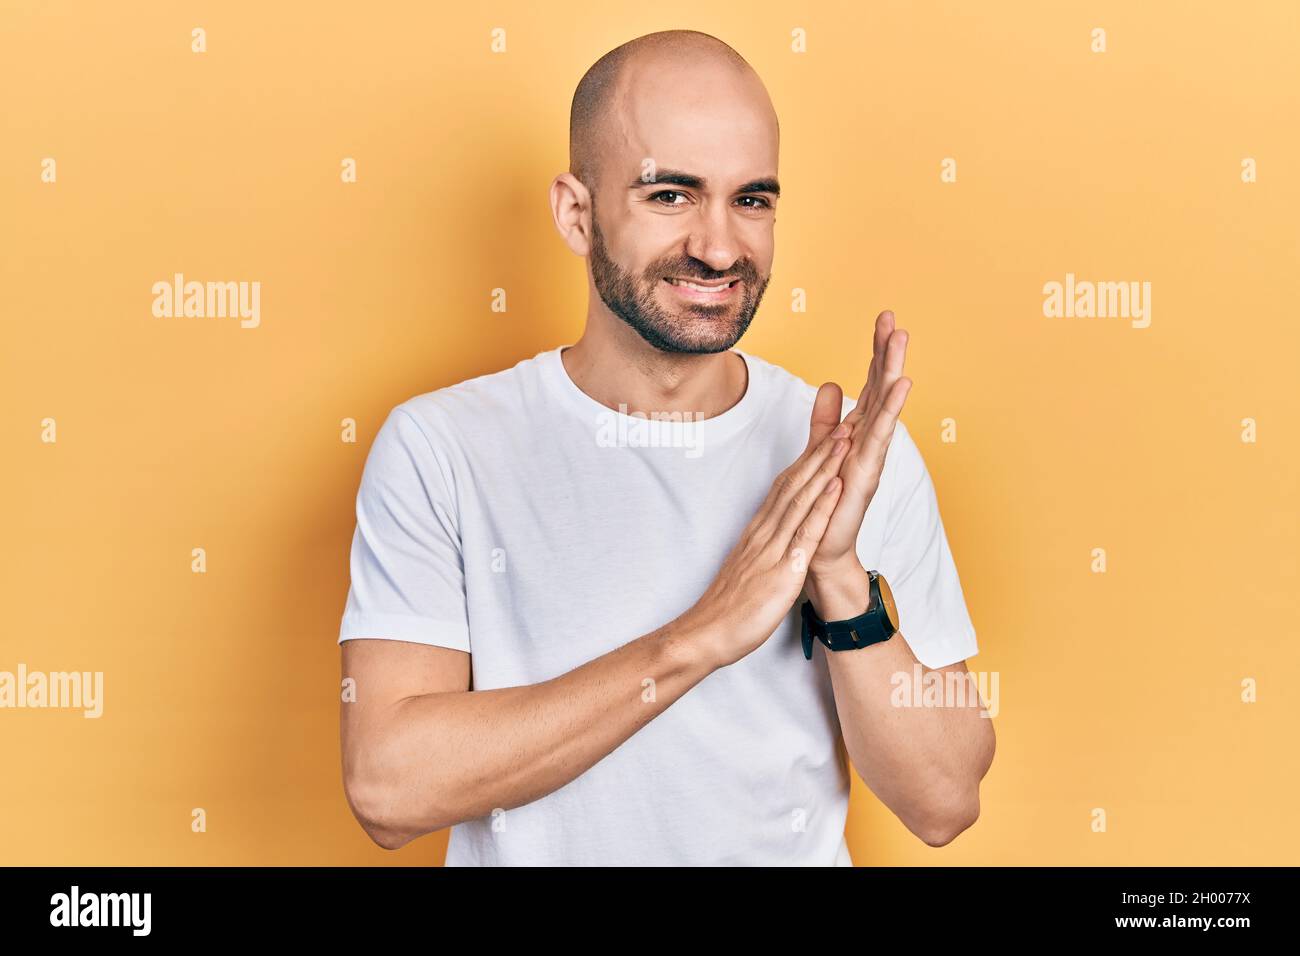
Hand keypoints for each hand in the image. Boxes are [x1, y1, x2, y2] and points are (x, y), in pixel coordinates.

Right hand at [680, 425, 848, 666]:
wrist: (707, 633)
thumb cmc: (728, 607)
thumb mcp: (749, 568)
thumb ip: (761, 549)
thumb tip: (772, 539)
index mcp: (759, 531)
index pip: (786, 488)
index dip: (809, 461)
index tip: (828, 438)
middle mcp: (765, 532)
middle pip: (796, 483)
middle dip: (822, 453)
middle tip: (844, 423)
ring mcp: (773, 548)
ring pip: (802, 499)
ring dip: (825, 468)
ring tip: (845, 441)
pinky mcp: (782, 569)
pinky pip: (804, 533)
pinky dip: (821, 507)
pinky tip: (835, 487)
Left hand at [804, 310, 912, 579]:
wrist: (822, 549)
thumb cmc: (826, 504)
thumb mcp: (821, 450)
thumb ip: (826, 419)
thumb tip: (832, 383)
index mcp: (858, 432)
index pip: (870, 384)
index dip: (876, 353)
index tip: (882, 319)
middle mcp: (868, 440)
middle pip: (881, 389)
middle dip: (887, 354)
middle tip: (894, 320)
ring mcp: (870, 455)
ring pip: (884, 405)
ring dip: (893, 371)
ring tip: (901, 340)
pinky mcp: (866, 473)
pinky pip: (880, 436)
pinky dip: (891, 409)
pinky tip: (902, 386)